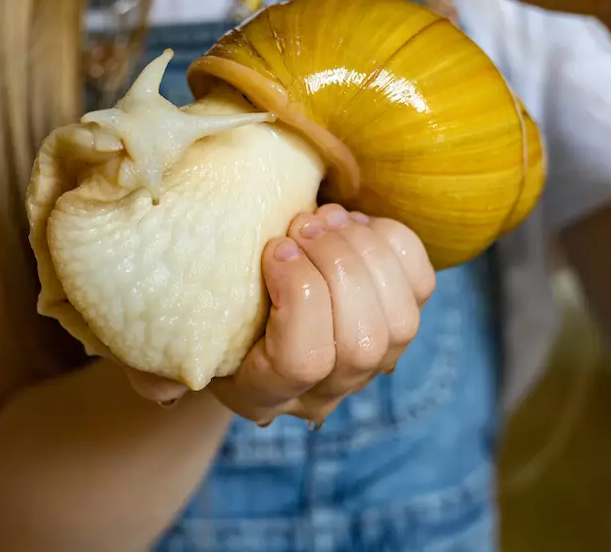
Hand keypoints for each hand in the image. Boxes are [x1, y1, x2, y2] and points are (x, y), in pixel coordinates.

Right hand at [208, 204, 435, 426]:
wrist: (250, 311)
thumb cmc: (214, 306)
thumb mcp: (192, 316)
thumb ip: (189, 319)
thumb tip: (196, 320)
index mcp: (265, 393)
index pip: (304, 361)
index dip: (298, 294)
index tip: (274, 249)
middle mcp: (327, 390)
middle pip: (362, 343)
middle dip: (337, 265)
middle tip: (303, 224)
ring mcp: (371, 365)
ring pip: (401, 321)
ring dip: (366, 252)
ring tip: (327, 217)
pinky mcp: (400, 325)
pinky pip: (421, 286)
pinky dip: (393, 244)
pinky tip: (355, 224)